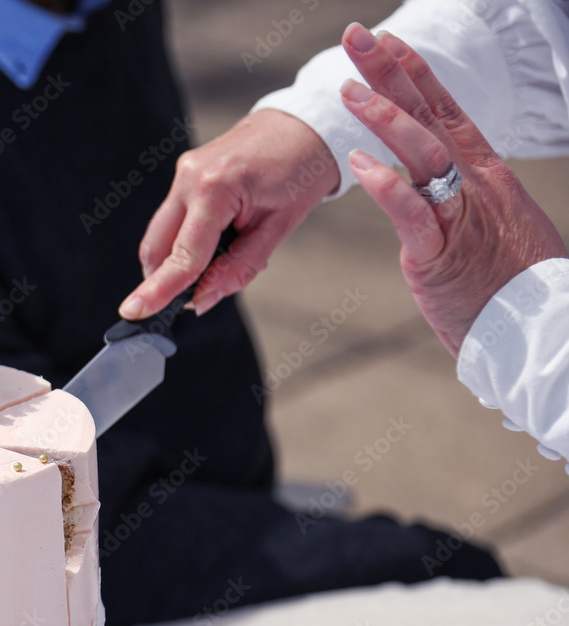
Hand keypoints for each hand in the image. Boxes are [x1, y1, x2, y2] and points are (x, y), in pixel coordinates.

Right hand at [118, 109, 339, 319]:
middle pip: (156, 246)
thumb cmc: (301, 172)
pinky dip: (183, 242)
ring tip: (212, 267)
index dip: (159, 289)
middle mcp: (190, 177)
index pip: (183, 254)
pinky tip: (212, 245)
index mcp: (216, 189)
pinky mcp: (186, 173)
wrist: (305, 125)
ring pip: (159, 234)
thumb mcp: (277, 228)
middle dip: (162, 279)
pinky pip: (172, 219)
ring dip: (174, 261)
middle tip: (187, 301)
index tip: (134, 312)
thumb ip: (237, 268)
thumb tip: (201, 300)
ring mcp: (184, 172)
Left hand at [339, 22, 567, 355]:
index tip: (389, 43)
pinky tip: (359, 164)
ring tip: (348, 91)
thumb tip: (425, 187)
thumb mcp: (485, 225)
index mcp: (482, 174)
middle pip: (429, 116)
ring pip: (423, 154)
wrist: (538, 326)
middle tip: (356, 38)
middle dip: (391, 74)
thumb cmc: (508, 281)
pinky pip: (412, 213)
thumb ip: (453, 199)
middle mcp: (473, 184)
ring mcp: (459, 215)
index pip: (445, 111)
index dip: (415, 74)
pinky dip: (386, 187)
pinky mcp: (440, 253)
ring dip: (385, 118)